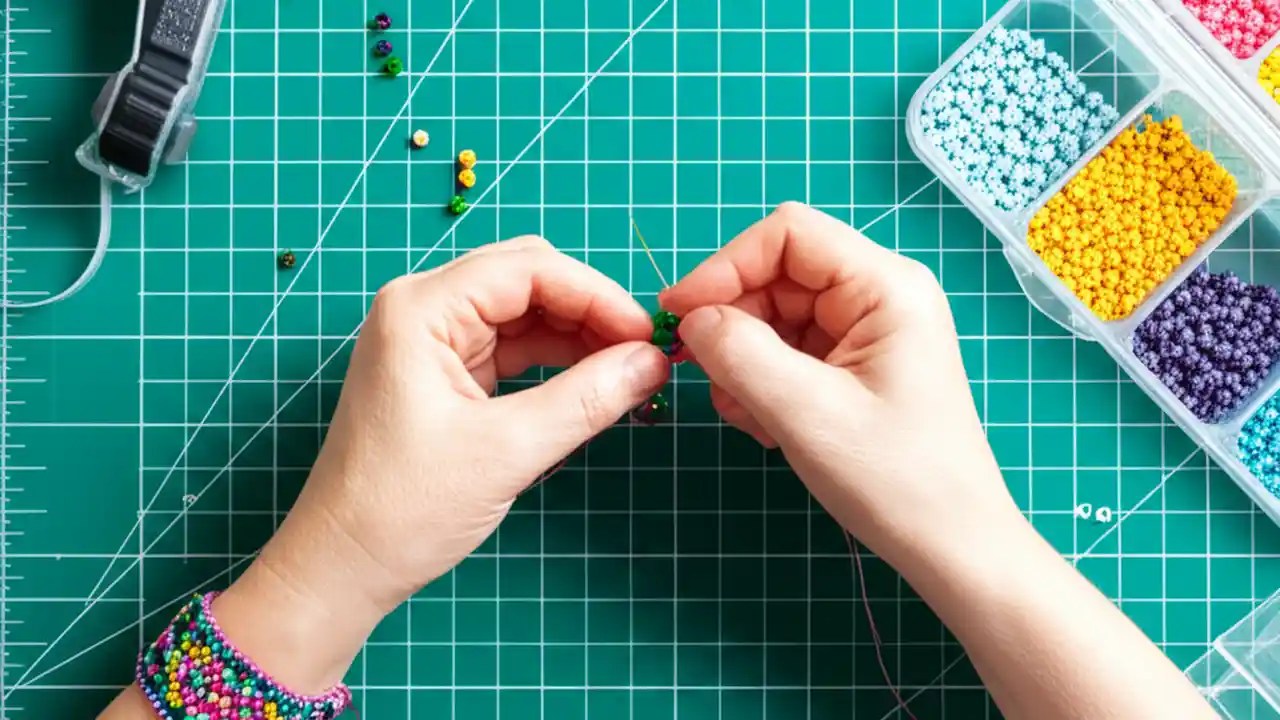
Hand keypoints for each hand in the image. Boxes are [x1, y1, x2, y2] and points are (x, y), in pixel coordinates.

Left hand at [218, 237, 669, 690]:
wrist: (341, 566)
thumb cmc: (403, 508)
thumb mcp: (507, 451)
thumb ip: (586, 399)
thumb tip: (651, 363)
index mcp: (421, 309)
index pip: (528, 269)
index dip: (595, 295)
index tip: (645, 336)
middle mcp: (422, 310)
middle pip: (526, 280)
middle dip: (589, 309)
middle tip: (643, 351)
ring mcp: (430, 341)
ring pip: (523, 312)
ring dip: (576, 336)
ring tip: (628, 369)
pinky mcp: (441, 374)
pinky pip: (510, 348)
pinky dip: (554, 361)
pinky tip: (592, 382)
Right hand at [661, 203, 1021, 573]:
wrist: (952, 548)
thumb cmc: (896, 480)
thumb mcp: (806, 413)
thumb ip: (740, 353)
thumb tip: (693, 319)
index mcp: (887, 287)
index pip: (788, 235)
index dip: (725, 266)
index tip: (680, 314)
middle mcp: (880, 297)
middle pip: (778, 275)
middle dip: (733, 322)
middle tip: (704, 376)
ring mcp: (869, 333)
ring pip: (777, 317)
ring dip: (743, 359)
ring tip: (741, 412)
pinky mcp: (857, 368)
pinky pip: (790, 352)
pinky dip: (762, 381)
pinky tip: (762, 424)